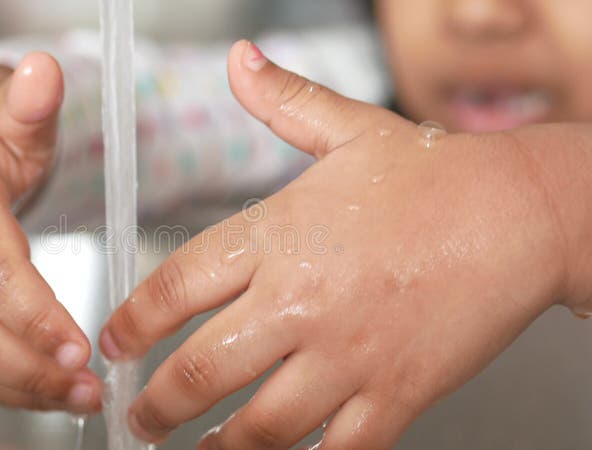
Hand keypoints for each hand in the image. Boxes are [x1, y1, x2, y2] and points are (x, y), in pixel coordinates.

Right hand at [0, 53, 101, 412]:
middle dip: (31, 366)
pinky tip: (44, 393)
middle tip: (89, 386)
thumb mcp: (8, 117)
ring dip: (20, 386)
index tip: (82, 345)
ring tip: (78, 399)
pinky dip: (1, 384)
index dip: (36, 314)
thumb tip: (44, 69)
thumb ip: (29, 103)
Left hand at [99, 41, 579, 448]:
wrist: (524, 213)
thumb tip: (240, 62)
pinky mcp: (397, 393)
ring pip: (261, 426)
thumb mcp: (350, 129)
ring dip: (215, 448)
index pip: (178, 285)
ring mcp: (350, 354)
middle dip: (158, 404)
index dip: (133, 321)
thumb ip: (284, 101)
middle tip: (139, 416)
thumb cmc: (436, 177)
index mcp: (281, 236)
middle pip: (202, 369)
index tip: (115, 343)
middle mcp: (304, 300)